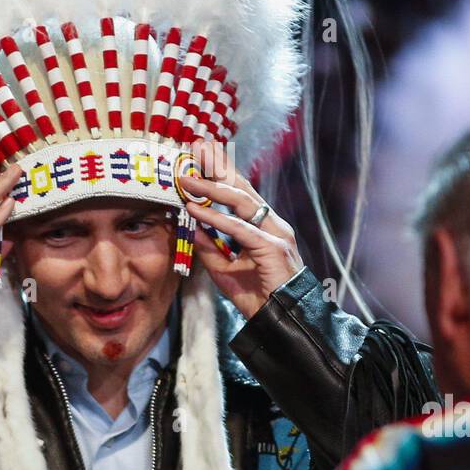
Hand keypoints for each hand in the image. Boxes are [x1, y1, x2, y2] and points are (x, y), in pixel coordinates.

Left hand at [177, 141, 303, 319]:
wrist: (282, 322)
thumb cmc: (257, 297)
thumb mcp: (224, 269)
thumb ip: (210, 247)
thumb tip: (190, 225)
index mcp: (265, 227)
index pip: (241, 193)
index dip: (221, 173)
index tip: (201, 155)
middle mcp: (273, 225)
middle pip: (243, 188)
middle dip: (219, 166)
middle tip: (197, 147)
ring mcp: (276, 235)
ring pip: (242, 203)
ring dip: (212, 188)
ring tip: (187, 179)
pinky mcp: (273, 249)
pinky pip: (240, 230)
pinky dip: (217, 219)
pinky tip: (197, 210)